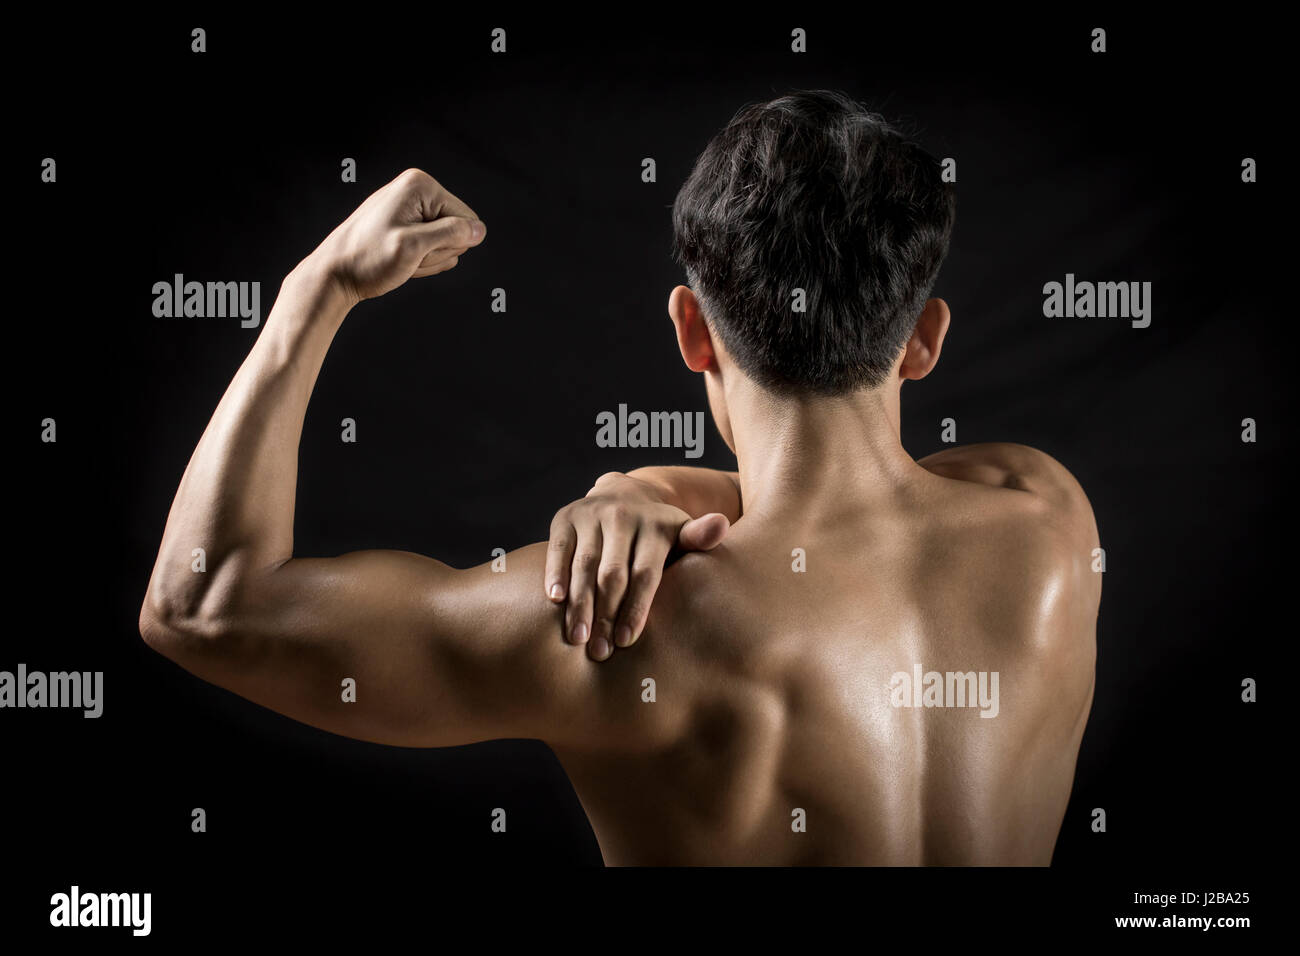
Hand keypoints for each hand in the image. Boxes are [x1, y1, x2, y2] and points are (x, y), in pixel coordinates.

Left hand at [309, 168, 485, 304]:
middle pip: (458, 230)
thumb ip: (450, 235)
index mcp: (420, 185)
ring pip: (447, 243)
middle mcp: (418, 190)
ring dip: (427, 260)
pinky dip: (420, 261)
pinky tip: (399, 260)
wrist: (335, 274)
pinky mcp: (408, 224)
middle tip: (406, 256)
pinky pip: (433, 247)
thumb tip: (479, 230)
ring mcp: (413, 207)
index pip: (467, 219)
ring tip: (400, 259)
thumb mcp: (413, 248)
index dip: (447, 243)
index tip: (415, 249)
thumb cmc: (367, 259)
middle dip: (436, 252)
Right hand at [545, 472, 729, 660]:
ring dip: (579, 604)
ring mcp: (592, 515)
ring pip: (584, 565)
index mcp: (655, 526)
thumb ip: (699, 539)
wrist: (624, 496)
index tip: (627, 642)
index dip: (635, 609)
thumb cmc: (658, 535)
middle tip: (600, 653)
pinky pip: (558, 549)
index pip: (645, 574)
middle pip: (612, 574)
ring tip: (577, 639)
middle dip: (605, 616)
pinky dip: (555, 575)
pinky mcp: (566, 517)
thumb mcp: (682, 535)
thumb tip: (721, 525)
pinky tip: (555, 602)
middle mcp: (622, 516)